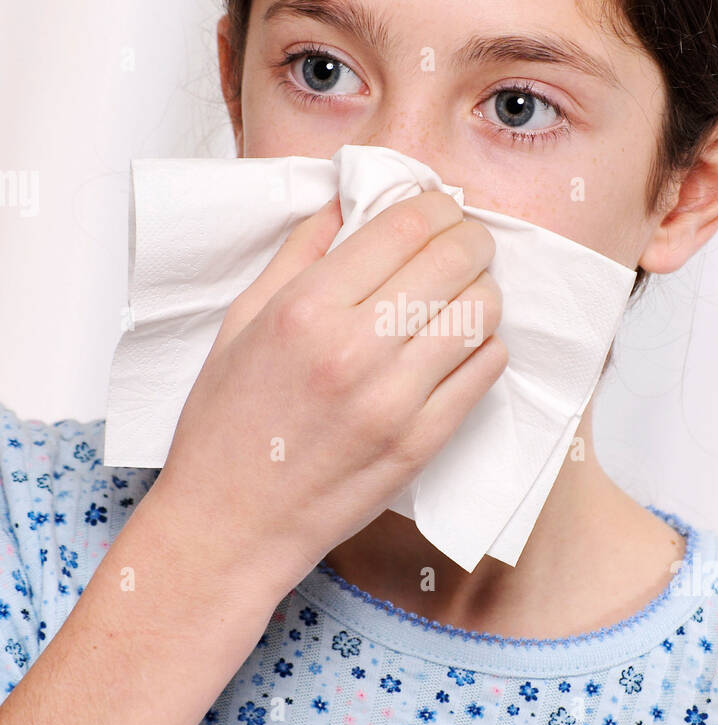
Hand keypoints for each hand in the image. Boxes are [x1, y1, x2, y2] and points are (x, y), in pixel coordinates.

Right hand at [151, 188, 506, 608]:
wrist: (229, 524)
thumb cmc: (225, 423)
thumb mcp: (241, 322)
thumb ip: (298, 255)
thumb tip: (347, 199)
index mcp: (305, 310)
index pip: (403, 226)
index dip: (436, 203)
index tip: (440, 204)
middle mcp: (354, 350)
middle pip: (453, 260)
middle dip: (471, 238)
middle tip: (466, 241)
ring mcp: (394, 401)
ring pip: (480, 312)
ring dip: (483, 290)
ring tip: (465, 291)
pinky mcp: (421, 443)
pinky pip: (484, 370)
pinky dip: (484, 345)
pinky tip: (461, 343)